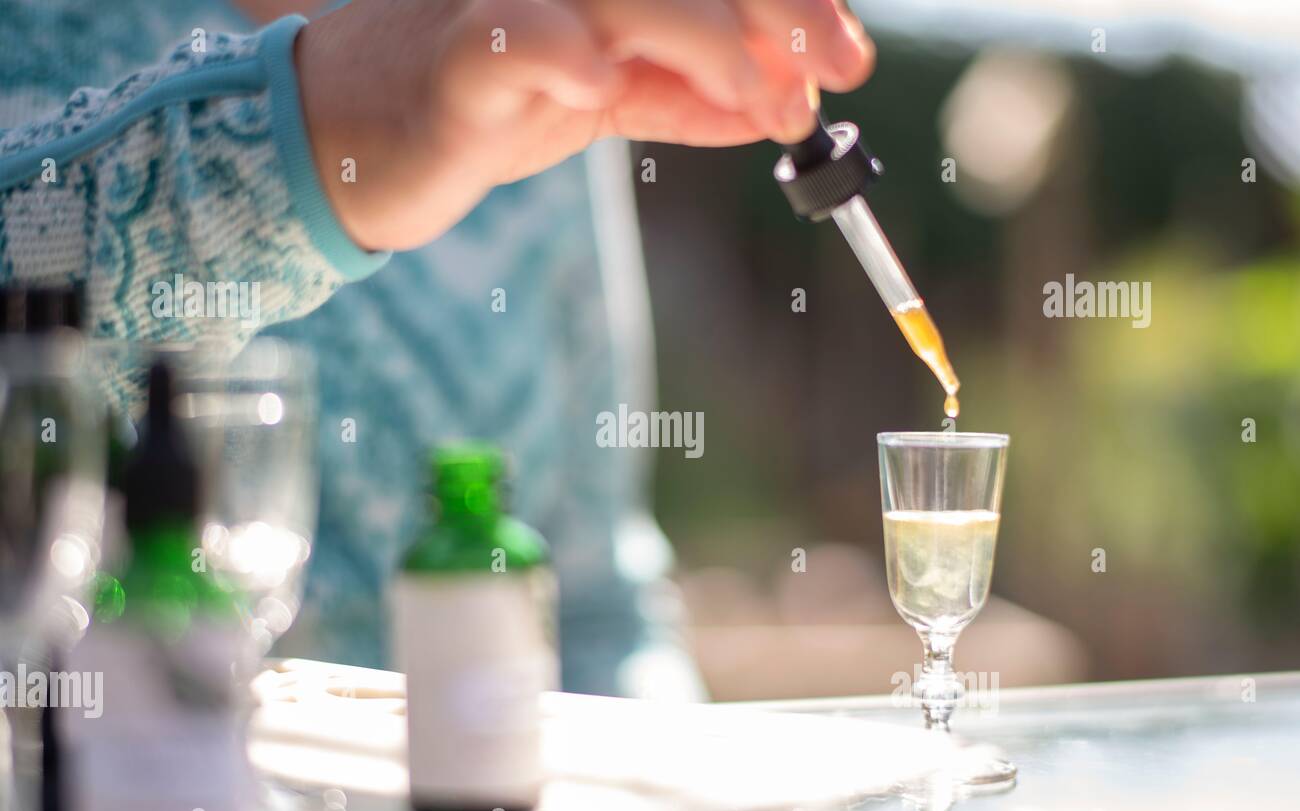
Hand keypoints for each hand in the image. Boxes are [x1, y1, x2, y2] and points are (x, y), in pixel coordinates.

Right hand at [296, 0, 873, 250]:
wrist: (351, 139)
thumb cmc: (477, 103)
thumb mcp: (600, 95)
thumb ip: (682, 94)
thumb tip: (783, 106)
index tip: (847, 53)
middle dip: (776, 7)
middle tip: (837, 67)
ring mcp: (498, 0)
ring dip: (703, 36)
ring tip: (764, 94)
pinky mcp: (451, 60)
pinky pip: (512, 41)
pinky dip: (564, 57)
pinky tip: (603, 88)